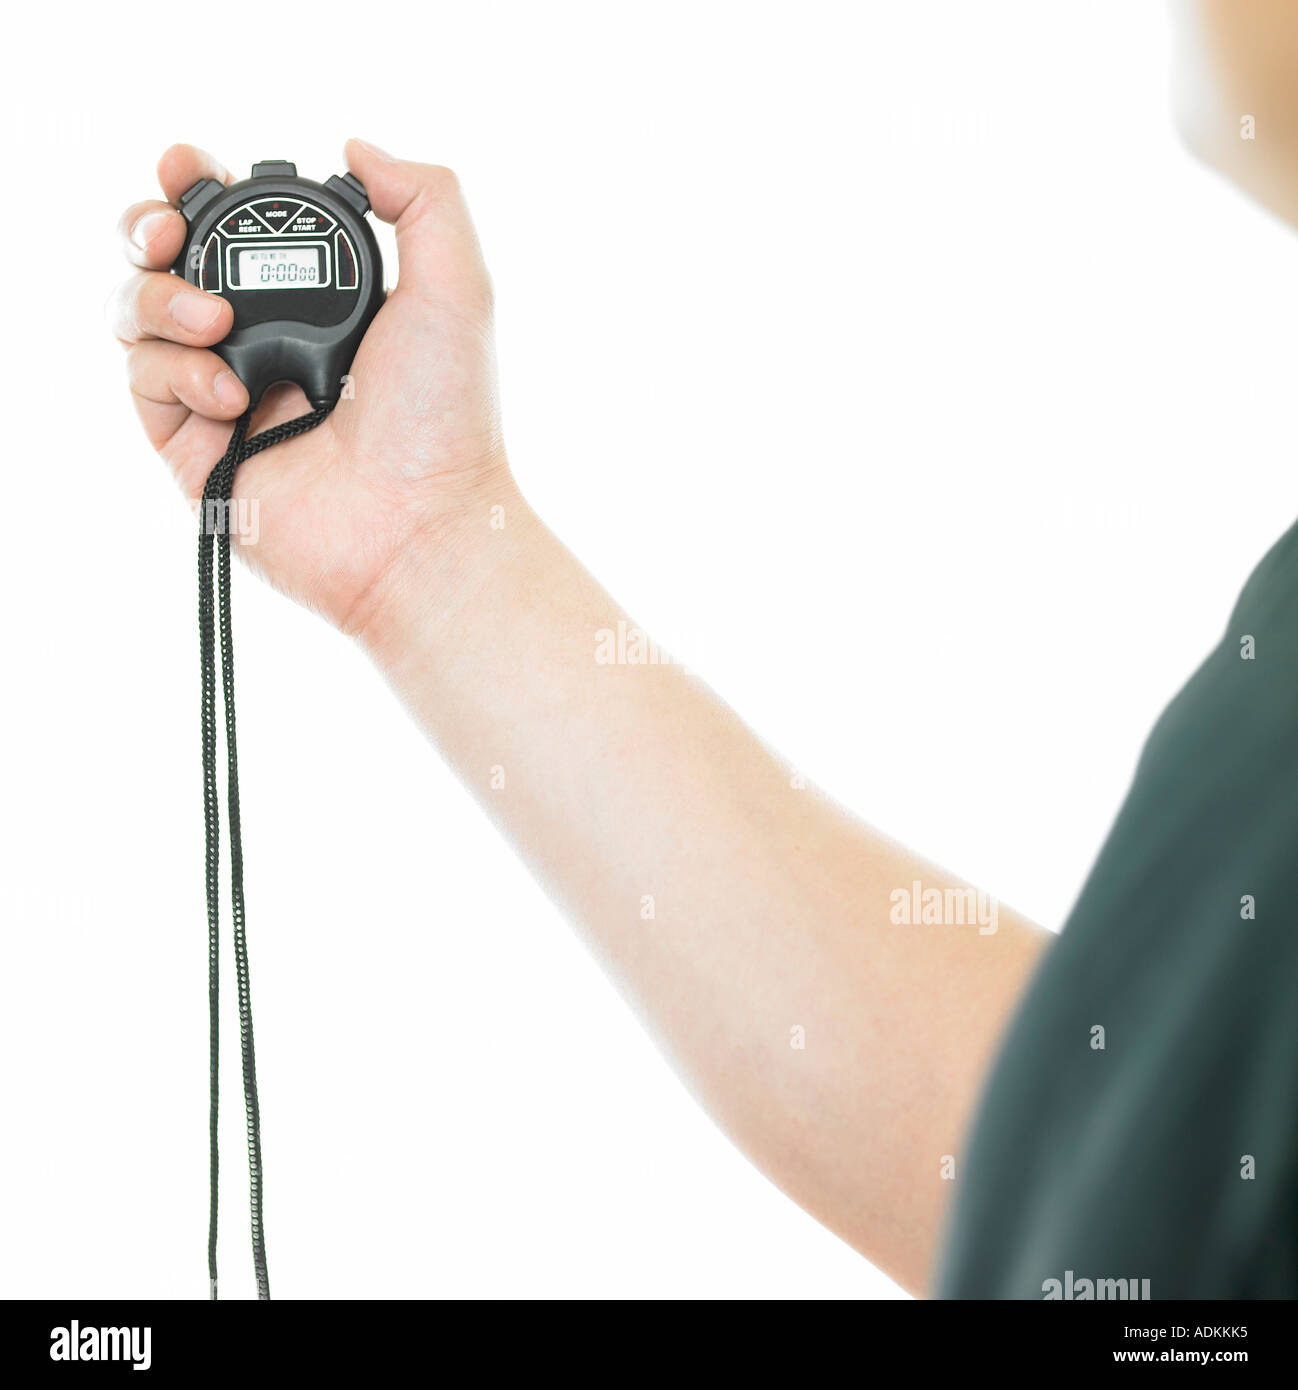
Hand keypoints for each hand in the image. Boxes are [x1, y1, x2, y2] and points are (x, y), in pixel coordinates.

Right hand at [111, 140, 512, 635]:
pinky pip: (144, 382)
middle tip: (167, 230)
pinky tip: (229, 393)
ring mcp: (223, 396)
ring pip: (137, 314)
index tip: (188, 168)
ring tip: (215, 321)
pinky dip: (173, 369)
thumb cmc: (447, 419)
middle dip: (147, 226)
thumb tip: (355, 146)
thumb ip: (423, 199)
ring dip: (158, 297)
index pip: (234, 227)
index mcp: (315, 302)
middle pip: (164, 260)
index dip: (197, 187)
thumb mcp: (458, 288)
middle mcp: (263, 342)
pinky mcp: (195, 451)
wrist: (423, 527)